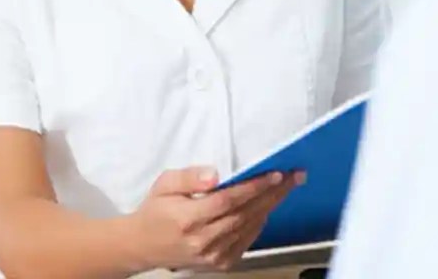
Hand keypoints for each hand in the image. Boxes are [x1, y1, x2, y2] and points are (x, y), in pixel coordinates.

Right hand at [127, 166, 303, 271]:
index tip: (275, 174)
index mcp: (188, 218)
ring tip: (286, 187)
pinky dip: (259, 223)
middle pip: (245, 213)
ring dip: (270, 206)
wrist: (143, 246)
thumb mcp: (164, 184)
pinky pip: (246, 241)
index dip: (254, 187)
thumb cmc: (156, 210)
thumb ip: (189, 177)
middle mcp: (202, 240)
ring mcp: (212, 255)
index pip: (229, 201)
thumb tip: (215, 174)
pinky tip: (267, 207)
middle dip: (273, 193)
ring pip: (249, 227)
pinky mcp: (219, 263)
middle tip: (294, 176)